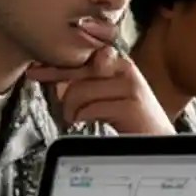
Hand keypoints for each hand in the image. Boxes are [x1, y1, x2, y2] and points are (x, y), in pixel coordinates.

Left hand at [26, 47, 175, 134]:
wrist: (159, 141)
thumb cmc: (132, 119)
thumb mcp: (109, 95)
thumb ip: (89, 83)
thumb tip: (59, 81)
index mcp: (119, 63)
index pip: (83, 55)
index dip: (58, 62)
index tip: (36, 68)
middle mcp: (125, 69)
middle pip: (79, 68)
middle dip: (55, 77)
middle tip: (38, 81)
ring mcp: (129, 86)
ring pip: (80, 90)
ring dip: (69, 108)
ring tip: (71, 117)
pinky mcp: (129, 106)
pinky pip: (90, 108)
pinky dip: (80, 117)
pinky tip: (81, 122)